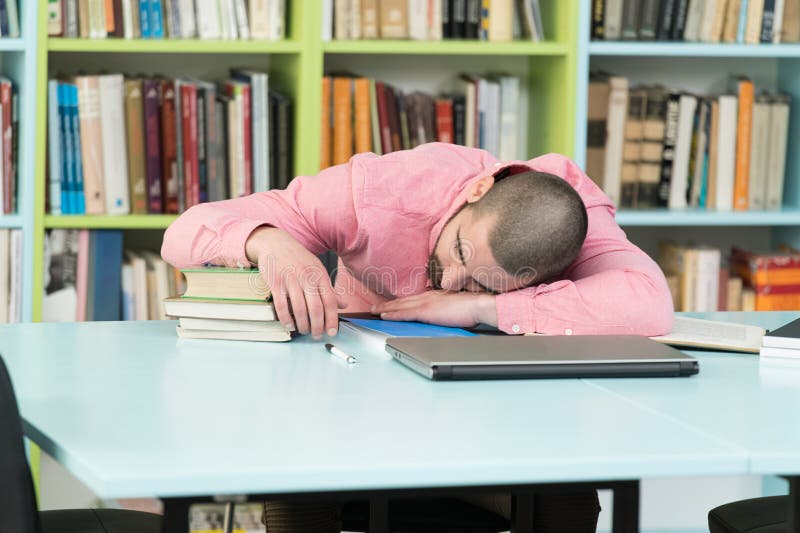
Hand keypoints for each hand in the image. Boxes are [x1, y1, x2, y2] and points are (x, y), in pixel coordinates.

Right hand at [245, 227, 337, 338]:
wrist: (275, 242)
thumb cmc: (298, 259)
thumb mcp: (317, 270)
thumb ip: (329, 289)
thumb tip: (343, 305)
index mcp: (320, 275)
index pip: (330, 301)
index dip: (332, 319)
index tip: (332, 332)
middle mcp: (307, 277)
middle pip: (315, 308)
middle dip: (317, 327)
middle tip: (316, 336)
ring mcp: (291, 279)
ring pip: (299, 309)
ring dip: (302, 325)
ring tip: (304, 331)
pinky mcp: (275, 282)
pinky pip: (281, 305)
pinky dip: (286, 318)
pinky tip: (289, 325)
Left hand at [372, 291, 497, 327]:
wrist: (478, 305)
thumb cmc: (471, 307)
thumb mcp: (454, 306)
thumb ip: (444, 310)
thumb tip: (441, 316)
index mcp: (434, 296)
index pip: (412, 299)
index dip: (399, 302)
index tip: (390, 304)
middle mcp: (427, 297)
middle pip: (403, 301)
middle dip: (388, 304)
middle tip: (374, 307)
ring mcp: (426, 303)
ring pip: (400, 306)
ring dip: (386, 308)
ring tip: (374, 311)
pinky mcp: (426, 311)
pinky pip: (405, 313)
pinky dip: (393, 314)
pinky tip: (384, 316)